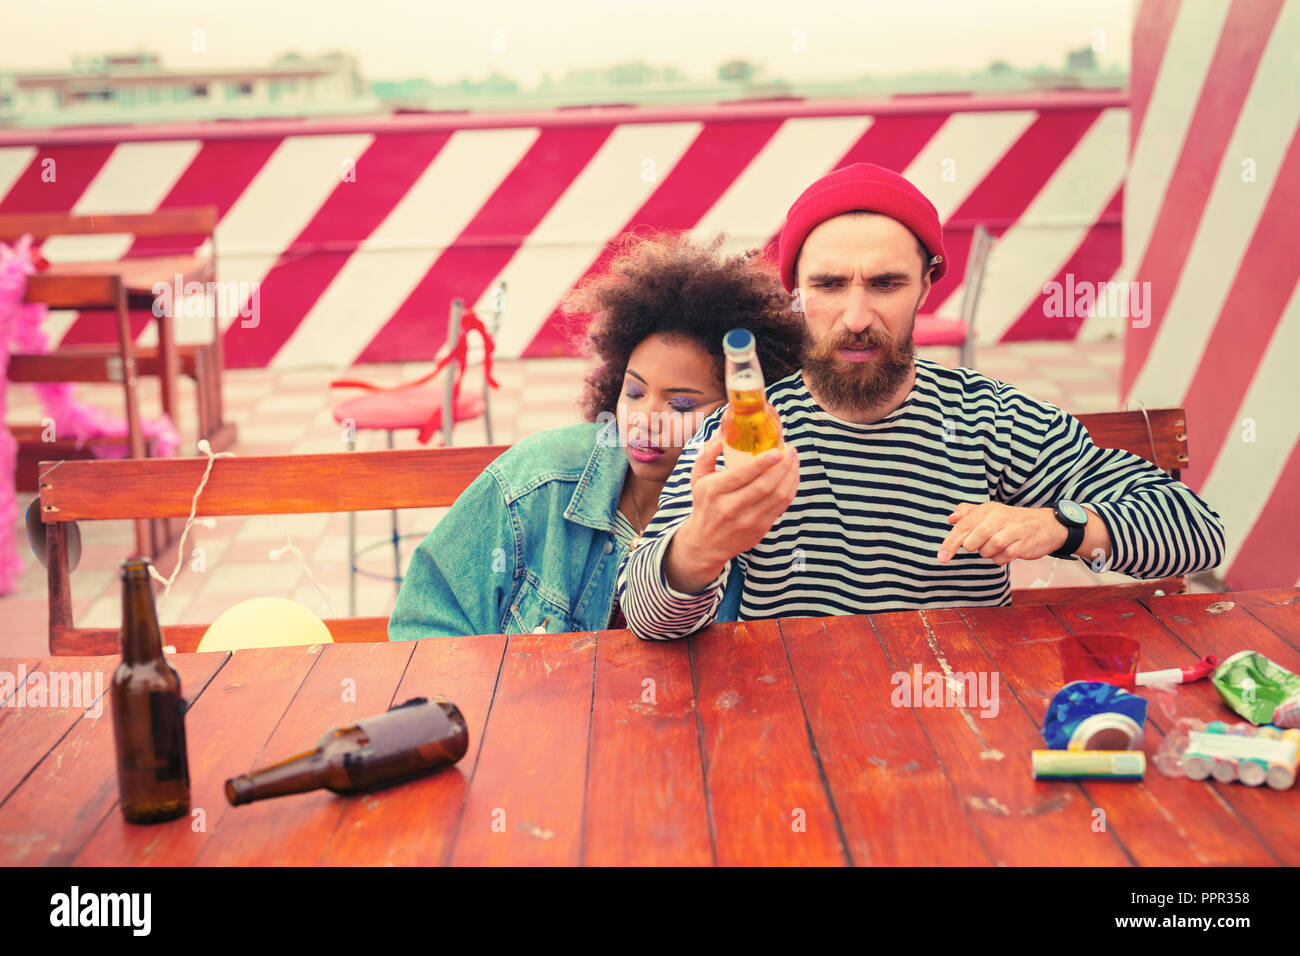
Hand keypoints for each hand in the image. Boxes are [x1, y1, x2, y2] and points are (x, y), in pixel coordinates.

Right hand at [665, 437, 798, 591]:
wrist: (707, 543)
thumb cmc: (704, 504)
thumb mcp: (698, 479)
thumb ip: (707, 454)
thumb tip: (720, 433)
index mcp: (715, 491)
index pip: (742, 475)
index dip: (763, 462)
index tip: (777, 450)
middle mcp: (731, 507)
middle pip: (765, 486)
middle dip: (783, 466)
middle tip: (790, 450)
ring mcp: (748, 520)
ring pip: (778, 496)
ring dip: (790, 475)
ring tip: (794, 460)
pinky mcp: (761, 528)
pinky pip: (782, 506)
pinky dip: (791, 488)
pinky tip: (792, 476)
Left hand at [937, 502, 1068, 566]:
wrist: (1047, 525)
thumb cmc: (1012, 520)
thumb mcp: (991, 511)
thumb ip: (968, 512)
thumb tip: (950, 519)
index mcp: (987, 510)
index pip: (962, 527)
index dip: (949, 544)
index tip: (941, 558)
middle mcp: (999, 518)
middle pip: (972, 542)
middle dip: (973, 547)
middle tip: (982, 543)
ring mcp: (1012, 532)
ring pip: (986, 551)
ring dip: (988, 553)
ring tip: (998, 545)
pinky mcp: (1022, 545)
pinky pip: (1001, 558)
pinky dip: (1000, 558)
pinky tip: (1007, 551)